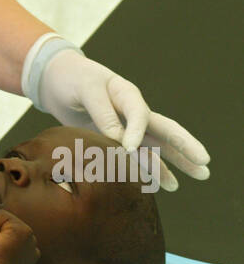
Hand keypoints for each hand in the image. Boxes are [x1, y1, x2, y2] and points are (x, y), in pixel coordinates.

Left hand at [39, 50, 209, 188]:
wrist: (58, 80)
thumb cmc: (72, 79)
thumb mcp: (85, 89)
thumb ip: (102, 112)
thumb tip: (120, 140)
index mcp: (126, 93)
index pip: (140, 114)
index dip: (137, 132)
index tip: (128, 149)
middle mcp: (132, 111)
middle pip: (165, 129)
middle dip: (185, 146)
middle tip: (205, 162)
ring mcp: (127, 126)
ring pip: (157, 145)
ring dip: (176, 162)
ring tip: (199, 175)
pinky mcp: (116, 138)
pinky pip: (139, 155)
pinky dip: (152, 168)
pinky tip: (166, 183)